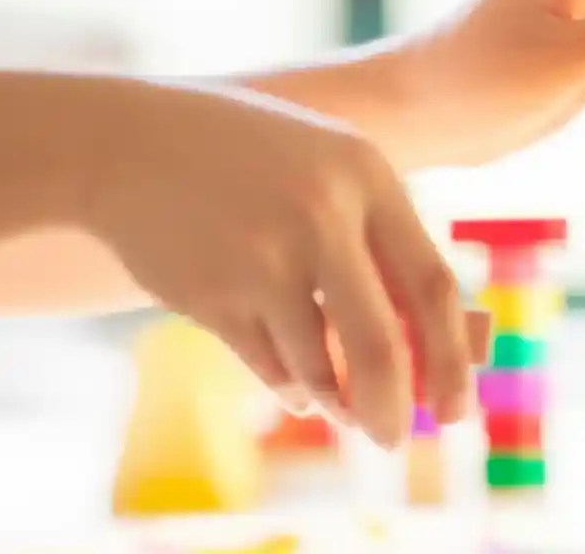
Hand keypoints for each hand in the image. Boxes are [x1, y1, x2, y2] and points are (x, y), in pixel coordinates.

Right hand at [86, 81, 467, 447]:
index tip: (455, 409)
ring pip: (318, 367)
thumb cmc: (255, 165)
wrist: (128, 145)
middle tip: (395, 439)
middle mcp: (319, 215)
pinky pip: (269, 366)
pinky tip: (295, 384)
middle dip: (394, 408)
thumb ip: (384, 249)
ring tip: (339, 403)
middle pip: (379, 346)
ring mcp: (261, 256)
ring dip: (334, 400)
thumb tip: (442, 351)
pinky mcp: (211, 293)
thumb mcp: (331, 176)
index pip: (432, 285)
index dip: (451, 357)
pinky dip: (290, 387)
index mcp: (365, 177)